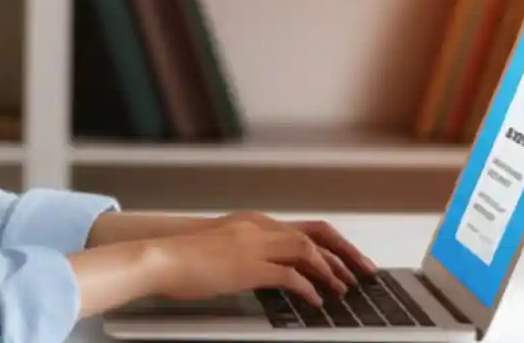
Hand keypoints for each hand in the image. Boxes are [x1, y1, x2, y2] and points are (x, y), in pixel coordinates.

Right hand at [188, 211, 377, 286]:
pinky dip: (308, 289)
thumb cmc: (186, 257)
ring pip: (307, 251)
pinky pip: (289, 276)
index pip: (306, 228)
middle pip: (315, 235)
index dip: (333, 244)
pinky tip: (315, 301)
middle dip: (343, 254)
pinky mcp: (247, 266)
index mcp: (255, 222)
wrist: (161, 257)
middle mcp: (259, 228)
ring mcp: (254, 245)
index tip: (350, 260)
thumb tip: (270, 268)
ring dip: (329, 271)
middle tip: (362, 273)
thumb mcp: (223, 247)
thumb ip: (248, 251)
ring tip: (342, 289)